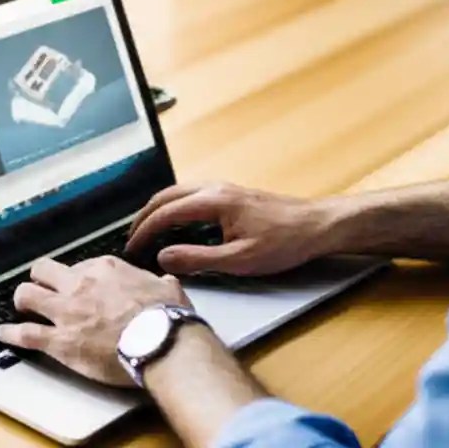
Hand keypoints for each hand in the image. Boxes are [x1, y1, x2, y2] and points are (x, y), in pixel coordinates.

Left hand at [0, 256, 190, 386]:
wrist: (160, 341)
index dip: (77, 276)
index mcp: (106, 270)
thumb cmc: (166, 317)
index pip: (80, 265)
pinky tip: (2, 332)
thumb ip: (160, 284)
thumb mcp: (168, 289)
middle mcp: (80, 284)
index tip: (78, 284)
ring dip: (23, 300)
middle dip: (41, 279)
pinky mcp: (59, 340)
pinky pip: (25, 333)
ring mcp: (66, 311)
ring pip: (27, 295)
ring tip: (20, 306)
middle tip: (42, 289)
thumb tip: (164, 283)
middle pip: (44, 271)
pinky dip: (10, 333)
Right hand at [127, 182, 332, 275]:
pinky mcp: (233, 194)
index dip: (143, 231)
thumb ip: (198, 259)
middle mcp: (215, 188)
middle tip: (131, 240)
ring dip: (158, 209)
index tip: (131, 250)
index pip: (165, 213)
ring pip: (178, 192)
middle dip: (144, 217)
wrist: (317, 225)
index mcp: (213, 201)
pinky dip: (174, 206)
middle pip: (166, 196)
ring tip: (147, 230)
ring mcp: (224, 188)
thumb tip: (162, 256)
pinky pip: (191, 194)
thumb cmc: (283, 243)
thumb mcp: (239, 260)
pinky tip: (177, 222)